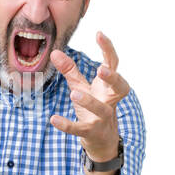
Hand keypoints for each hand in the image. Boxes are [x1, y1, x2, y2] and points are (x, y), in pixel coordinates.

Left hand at [49, 32, 130, 161]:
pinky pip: (81, 128)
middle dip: (113, 78)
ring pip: (101, 109)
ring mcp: (102, 117)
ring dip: (90, 101)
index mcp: (108, 86)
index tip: (99, 34)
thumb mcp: (82, 86)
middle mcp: (110, 100)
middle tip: (102, 69)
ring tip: (74, 94)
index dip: (108, 49)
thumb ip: (70, 70)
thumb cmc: (94, 108)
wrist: (102, 139)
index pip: (112, 64)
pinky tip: (54, 119)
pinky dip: (67, 125)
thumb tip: (55, 52)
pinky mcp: (92, 131)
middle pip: (120, 87)